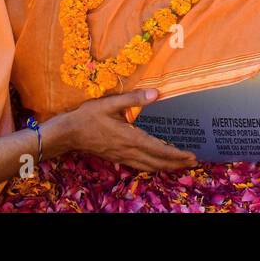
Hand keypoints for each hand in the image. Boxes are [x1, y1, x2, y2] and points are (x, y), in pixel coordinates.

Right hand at [46, 88, 196, 172]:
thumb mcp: (109, 103)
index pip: (158, 149)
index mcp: (130, 138)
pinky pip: (138, 166)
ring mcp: (121, 156)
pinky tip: (155, 164)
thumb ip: (133, 99)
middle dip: (175, 164)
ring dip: (165, 167)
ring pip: (148, 166)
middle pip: (156, 162)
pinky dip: (151, 166)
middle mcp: (128, 151)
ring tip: (179, 165)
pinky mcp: (116, 158)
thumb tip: (156, 93)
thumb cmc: (87, 116)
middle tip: (192, 163)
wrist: (66, 134)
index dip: (176, 154)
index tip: (190, 156)